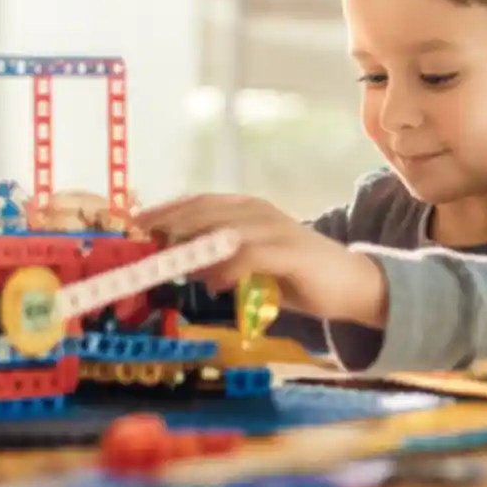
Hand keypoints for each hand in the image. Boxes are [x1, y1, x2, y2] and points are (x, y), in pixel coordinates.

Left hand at [130, 194, 386, 326]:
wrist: (351, 284)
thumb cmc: (295, 276)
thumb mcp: (248, 266)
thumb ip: (216, 261)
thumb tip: (178, 264)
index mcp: (245, 209)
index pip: (197, 202)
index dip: (164, 211)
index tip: (135, 226)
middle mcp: (257, 211)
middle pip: (203, 210)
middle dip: (169, 225)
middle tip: (143, 245)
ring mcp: (275, 228)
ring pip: (223, 229)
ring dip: (193, 247)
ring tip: (172, 264)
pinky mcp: (290, 250)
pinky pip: (250, 254)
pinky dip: (227, 268)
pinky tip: (214, 284)